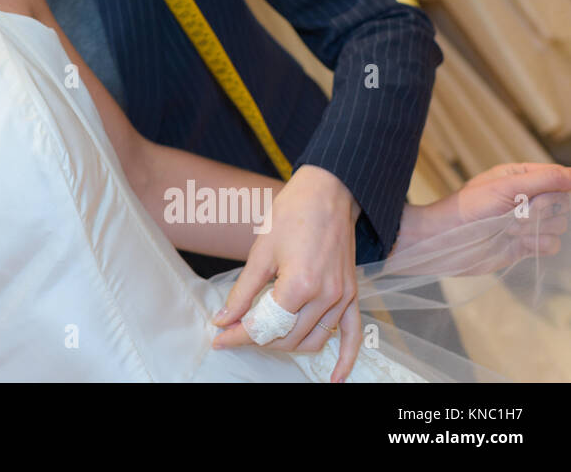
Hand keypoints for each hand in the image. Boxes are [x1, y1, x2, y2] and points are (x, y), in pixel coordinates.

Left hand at [209, 165, 360, 382]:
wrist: (328, 192)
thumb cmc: (291, 214)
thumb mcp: (260, 252)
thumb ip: (244, 291)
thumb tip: (223, 318)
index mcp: (299, 285)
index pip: (264, 325)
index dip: (238, 335)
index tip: (218, 338)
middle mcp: (325, 296)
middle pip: (287, 337)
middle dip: (257, 340)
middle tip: (233, 333)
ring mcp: (342, 298)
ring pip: (312, 340)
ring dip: (286, 345)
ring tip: (263, 340)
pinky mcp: (352, 295)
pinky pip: (351, 335)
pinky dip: (345, 360)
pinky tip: (335, 378)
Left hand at [388, 162, 570, 274]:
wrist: (448, 239)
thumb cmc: (469, 207)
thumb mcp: (506, 187)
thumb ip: (543, 180)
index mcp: (522, 177)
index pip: (558, 177)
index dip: (556, 186)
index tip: (537, 196)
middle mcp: (529, 198)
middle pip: (563, 203)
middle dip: (541, 209)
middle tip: (515, 211)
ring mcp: (529, 223)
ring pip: (560, 225)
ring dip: (534, 227)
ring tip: (507, 227)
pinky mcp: (527, 244)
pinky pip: (552, 244)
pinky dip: (536, 244)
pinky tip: (515, 241)